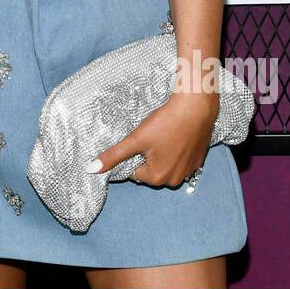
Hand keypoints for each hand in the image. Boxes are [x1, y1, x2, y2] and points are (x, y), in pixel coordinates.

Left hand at [86, 90, 217, 186]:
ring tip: (163, 135)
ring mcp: (188, 171)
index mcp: (157, 178)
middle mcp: (174, 180)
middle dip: (147, 157)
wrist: (195, 108)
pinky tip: (175, 136)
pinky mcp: (198, 161)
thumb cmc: (165, 123)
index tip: (138, 141)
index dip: (133, 155)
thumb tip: (91, 169)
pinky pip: (179, 160)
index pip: (134, 172)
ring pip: (165, 165)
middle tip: (150, 137)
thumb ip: (113, 156)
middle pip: (150, 171)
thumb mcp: (135, 139)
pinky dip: (175, 151)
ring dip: (161, 154)